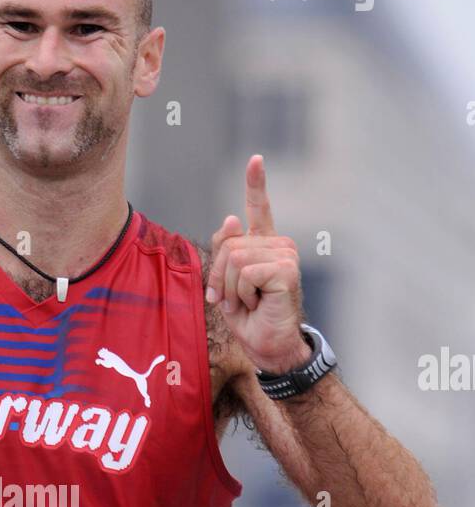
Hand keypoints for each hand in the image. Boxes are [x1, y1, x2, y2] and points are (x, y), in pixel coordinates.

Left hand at [205, 156, 307, 372]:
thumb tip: (231, 219)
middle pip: (229, 245)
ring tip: (248, 303)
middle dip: (220, 277)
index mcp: (265, 245)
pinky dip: (242, 294)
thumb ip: (225, 250)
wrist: (269, 347)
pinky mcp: (287, 270)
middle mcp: (279, 245)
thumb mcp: (226, 282)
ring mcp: (286, 255)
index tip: (256, 159)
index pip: (259, 209)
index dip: (256, 184)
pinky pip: (245, 274)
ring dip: (231, 289)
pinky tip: (258, 304)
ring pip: (235, 259)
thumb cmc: (249, 318)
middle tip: (234, 300)